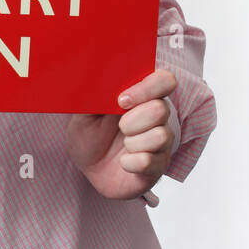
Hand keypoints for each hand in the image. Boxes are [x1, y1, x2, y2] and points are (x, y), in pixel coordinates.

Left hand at [64, 69, 177, 199]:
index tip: (122, 100)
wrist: (89, 169)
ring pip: (160, 136)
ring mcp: (161, 142)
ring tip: (123, 146)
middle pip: (162, 109)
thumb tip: (99, 79)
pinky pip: (149, 162)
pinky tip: (123, 162)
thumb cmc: (91, 137)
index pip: (164, 81)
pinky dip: (130, 163)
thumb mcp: (84, 114)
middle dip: (133, 119)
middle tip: (120, 127)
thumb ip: (93, 95)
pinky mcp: (158, 166)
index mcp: (143, 97)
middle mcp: (158, 117)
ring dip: (132, 143)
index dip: (148, 88)